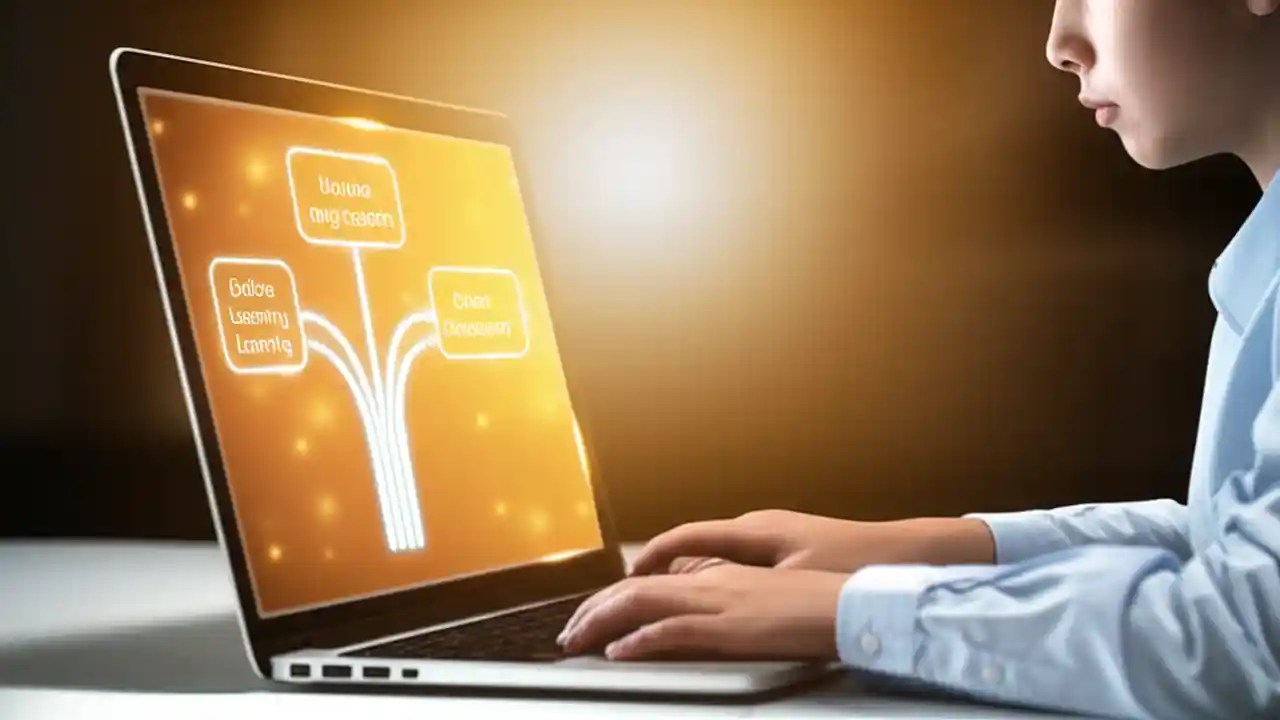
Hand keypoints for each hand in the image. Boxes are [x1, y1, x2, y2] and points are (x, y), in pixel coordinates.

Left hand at [557, 563, 845, 660]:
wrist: (851, 603)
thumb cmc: (816, 603)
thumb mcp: (762, 600)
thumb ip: (727, 603)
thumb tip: (698, 617)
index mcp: (719, 575)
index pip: (651, 582)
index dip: (614, 599)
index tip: (592, 617)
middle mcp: (711, 582)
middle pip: (635, 589)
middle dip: (594, 610)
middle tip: (569, 634)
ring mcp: (719, 602)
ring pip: (642, 603)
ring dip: (602, 622)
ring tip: (577, 640)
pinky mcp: (730, 627)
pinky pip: (673, 630)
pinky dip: (640, 641)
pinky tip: (619, 652)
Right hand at [631, 510, 994, 575]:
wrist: (902, 553)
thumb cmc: (850, 564)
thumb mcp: (790, 579)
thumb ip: (742, 584)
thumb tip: (697, 591)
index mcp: (753, 531)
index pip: (685, 538)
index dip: (650, 557)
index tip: (623, 578)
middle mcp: (756, 526)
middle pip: (691, 546)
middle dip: (656, 570)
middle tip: (626, 595)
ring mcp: (771, 535)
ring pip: (711, 555)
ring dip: (680, 575)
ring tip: (650, 599)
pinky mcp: (785, 547)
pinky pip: (733, 560)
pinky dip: (708, 576)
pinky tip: (703, 596)